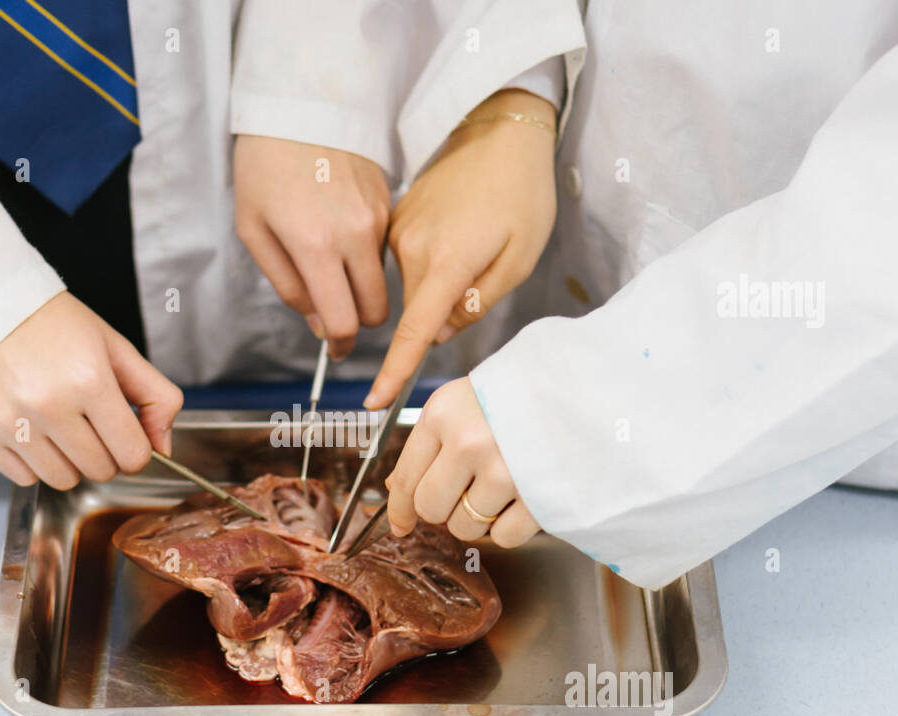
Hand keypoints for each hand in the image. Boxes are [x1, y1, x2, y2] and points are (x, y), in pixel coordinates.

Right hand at [0, 291, 182, 488]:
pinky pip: (25, 479)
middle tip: (90, 424)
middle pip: (100, 471)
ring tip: (60, 426)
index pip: (132, 454)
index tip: (125, 435)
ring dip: (69, 462)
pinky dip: (34, 463)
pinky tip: (32, 430)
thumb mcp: (116, 348)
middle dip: (104, 453)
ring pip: (63, 481)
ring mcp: (12, 422)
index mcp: (89, 380)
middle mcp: (49, 405)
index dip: (136, 449)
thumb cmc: (55, 326)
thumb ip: (155, 396)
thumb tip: (163, 447)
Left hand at [234, 135, 389, 359]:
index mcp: (315, 245)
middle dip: (356, 322)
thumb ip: (288, 286)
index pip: (343, 320)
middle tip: (334, 316)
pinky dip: (366, 256)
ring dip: (362, 288)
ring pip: (382, 281)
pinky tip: (342, 233)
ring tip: (333, 267)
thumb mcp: (255, 232)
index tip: (334, 349)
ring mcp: (377, 218)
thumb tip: (318, 324)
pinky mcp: (388, 203)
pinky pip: (383, 250)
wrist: (298, 106)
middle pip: (375, 310)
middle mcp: (354, 235)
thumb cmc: (265, 168)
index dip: (338, 344)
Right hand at [366, 89, 556, 409]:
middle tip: (486, 270)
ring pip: (413, 288)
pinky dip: (431, 264)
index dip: (394, 372)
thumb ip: (476, 305)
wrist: (499, 130)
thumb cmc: (522, 193)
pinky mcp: (396, 220)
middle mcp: (412, 249)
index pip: (413, 333)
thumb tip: (438, 334)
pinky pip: (408, 262)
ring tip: (477, 241)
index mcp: (446, 262)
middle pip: (417, 312)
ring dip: (439, 285)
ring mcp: (399, 233)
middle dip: (443, 314)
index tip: (375, 403)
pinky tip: (459, 231)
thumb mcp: (518, 258)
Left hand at [386, 377, 540, 546]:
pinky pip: (504, 538)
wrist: (583, 389)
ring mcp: (504, 471)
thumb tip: (397, 490)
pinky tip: (520, 498)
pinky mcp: (537, 496)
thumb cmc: (518, 394)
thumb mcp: (463, 402)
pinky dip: (510, 527)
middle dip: (442, 509)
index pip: (406, 477)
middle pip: (431, 508)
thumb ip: (429, 444)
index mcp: (443, 414)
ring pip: (464, 528)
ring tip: (499, 488)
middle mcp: (468, 442)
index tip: (400, 524)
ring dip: (477, 519)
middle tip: (464, 492)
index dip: (399, 509)